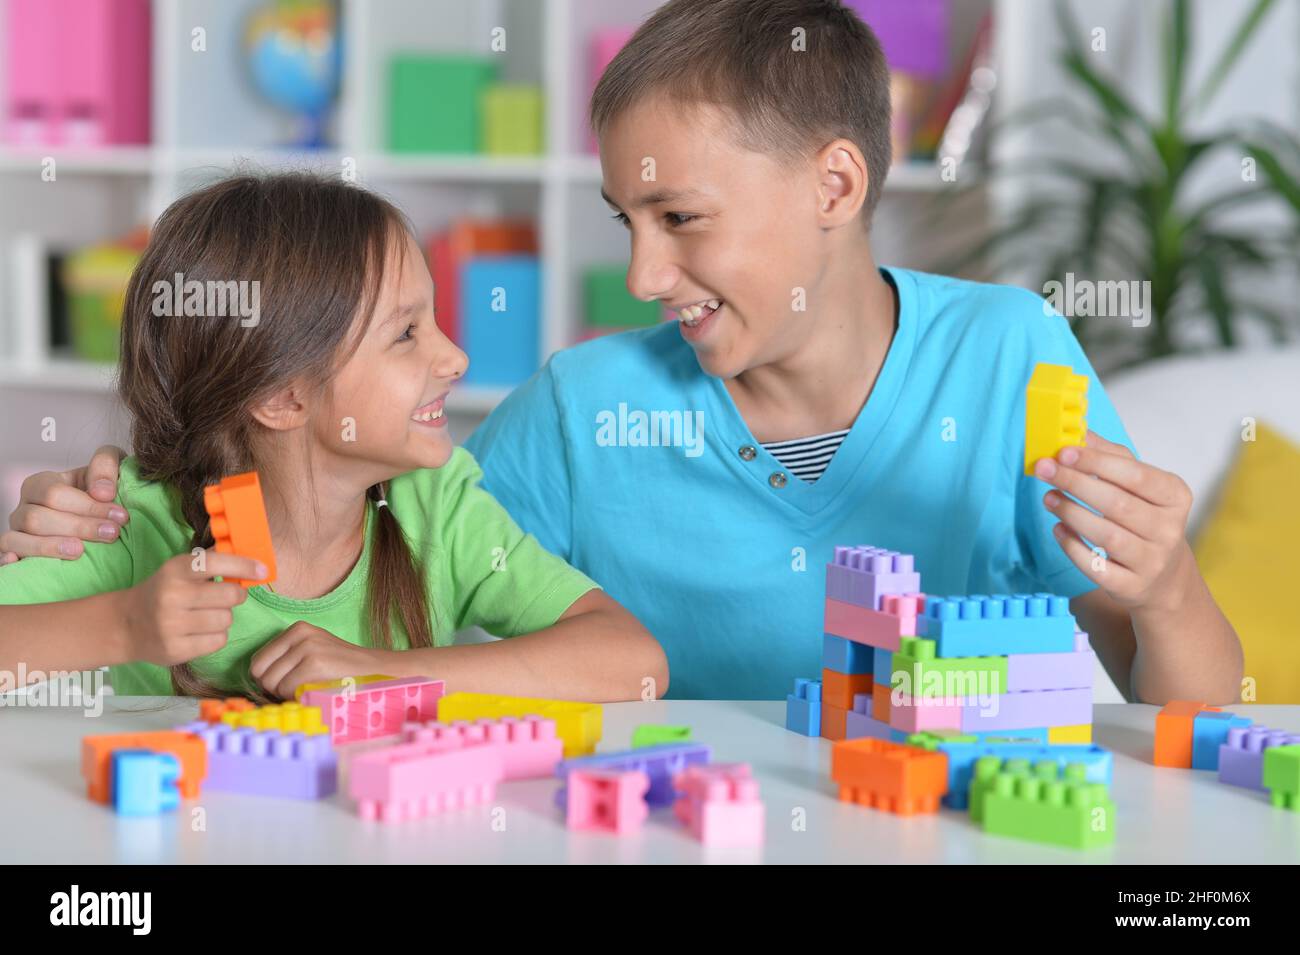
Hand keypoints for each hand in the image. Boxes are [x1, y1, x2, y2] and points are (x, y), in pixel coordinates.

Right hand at [0, 445, 127, 563]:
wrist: (101, 514)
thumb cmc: (101, 491)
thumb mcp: (108, 469)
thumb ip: (105, 467)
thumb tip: (103, 493)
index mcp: (41, 484)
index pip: (55, 494)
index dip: (88, 506)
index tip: (120, 516)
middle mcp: (24, 507)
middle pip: (37, 518)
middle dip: (78, 527)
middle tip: (111, 534)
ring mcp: (17, 531)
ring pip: (18, 539)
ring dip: (49, 547)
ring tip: (79, 551)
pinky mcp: (16, 551)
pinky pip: (5, 554)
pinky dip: (9, 560)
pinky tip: (18, 562)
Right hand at [120, 551, 266, 665]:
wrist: (125, 625)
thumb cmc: (163, 593)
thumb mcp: (178, 571)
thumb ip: (210, 564)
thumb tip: (252, 559)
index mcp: (175, 571)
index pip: (215, 563)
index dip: (243, 566)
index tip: (262, 571)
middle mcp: (171, 596)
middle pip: (230, 596)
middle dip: (236, 596)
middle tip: (228, 597)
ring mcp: (171, 625)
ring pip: (226, 620)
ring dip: (224, 618)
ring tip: (207, 615)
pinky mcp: (175, 650)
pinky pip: (218, 641)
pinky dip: (216, 636)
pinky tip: (201, 632)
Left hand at [249, 622, 386, 700]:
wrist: (376, 672)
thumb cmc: (341, 670)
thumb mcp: (312, 653)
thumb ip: (285, 660)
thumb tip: (255, 679)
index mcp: (296, 629)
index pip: (258, 661)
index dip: (268, 679)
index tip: (286, 684)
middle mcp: (300, 633)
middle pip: (259, 672)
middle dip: (273, 688)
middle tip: (296, 689)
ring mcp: (307, 647)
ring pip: (271, 682)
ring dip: (285, 693)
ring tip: (307, 689)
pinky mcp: (315, 662)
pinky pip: (286, 689)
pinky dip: (297, 696)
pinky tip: (315, 691)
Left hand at [1034, 430, 1195, 613]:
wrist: (1164, 578)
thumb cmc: (1144, 519)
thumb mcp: (1139, 486)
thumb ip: (1112, 457)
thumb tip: (1079, 432)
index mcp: (1175, 496)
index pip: (1135, 475)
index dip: (1097, 462)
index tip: (1063, 451)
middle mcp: (1169, 530)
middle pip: (1117, 504)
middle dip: (1076, 483)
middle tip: (1045, 470)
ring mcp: (1152, 561)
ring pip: (1107, 536)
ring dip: (1071, 513)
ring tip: (1048, 497)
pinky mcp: (1132, 587)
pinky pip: (1096, 567)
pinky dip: (1073, 547)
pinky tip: (1058, 529)